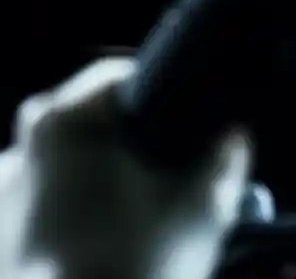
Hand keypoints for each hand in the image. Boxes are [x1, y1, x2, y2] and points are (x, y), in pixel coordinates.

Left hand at [0, 58, 249, 278]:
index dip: (164, 92)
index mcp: (64, 122)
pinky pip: (42, 212)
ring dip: (98, 188)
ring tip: (138, 223)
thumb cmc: (134, 268)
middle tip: (171, 179)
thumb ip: (225, 160)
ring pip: (65, 173)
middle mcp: (18, 150)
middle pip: (89, 125)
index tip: (191, 118)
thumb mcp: (203, 211)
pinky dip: (71, 222)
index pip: (120, 75)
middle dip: (131, 148)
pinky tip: (104, 248)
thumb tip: (234, 136)